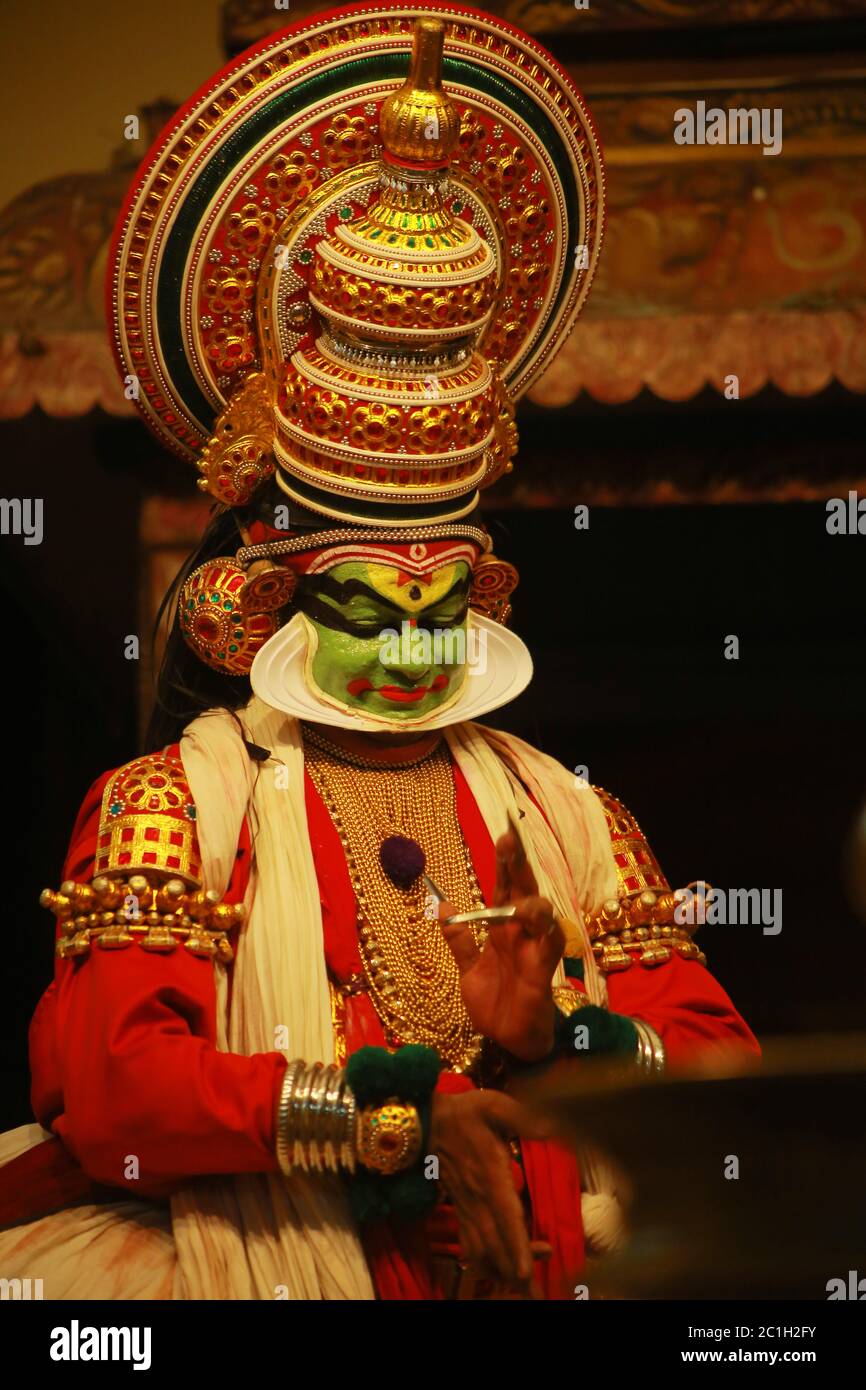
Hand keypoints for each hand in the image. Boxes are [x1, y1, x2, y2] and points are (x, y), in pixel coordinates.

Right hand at [429, 1088, 547, 1284]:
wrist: (424, 1122)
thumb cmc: (464, 1113)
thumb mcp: (493, 1106)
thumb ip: (523, 1117)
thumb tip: (553, 1126)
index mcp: (489, 1174)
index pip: (504, 1214)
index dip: (515, 1244)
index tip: (524, 1271)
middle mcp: (478, 1199)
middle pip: (496, 1244)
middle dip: (515, 1272)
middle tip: (536, 1295)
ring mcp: (467, 1209)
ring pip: (483, 1251)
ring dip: (503, 1272)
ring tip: (526, 1289)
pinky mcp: (461, 1213)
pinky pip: (471, 1247)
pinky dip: (486, 1266)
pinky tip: (501, 1275)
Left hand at [440, 821, 563, 1061]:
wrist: (508, 1040)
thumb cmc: (493, 1002)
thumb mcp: (467, 970)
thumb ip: (459, 940)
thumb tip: (442, 906)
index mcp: (501, 928)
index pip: (504, 887)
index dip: (504, 862)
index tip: (503, 834)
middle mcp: (520, 931)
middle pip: (523, 889)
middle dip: (518, 864)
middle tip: (509, 838)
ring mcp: (534, 947)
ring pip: (542, 911)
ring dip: (531, 898)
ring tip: (519, 897)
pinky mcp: (544, 968)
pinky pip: (550, 942)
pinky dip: (543, 928)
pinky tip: (533, 917)